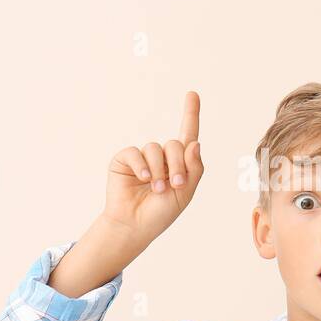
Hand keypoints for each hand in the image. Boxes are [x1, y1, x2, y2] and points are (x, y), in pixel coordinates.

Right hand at [101, 90, 204, 247]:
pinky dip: (141, 166)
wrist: (135, 226)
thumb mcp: (186, 193)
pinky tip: (142, 179)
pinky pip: (135, 153)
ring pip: (155, 148)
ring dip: (158, 170)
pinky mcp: (125, 160)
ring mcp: (142, 157)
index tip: (192, 94)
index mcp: (179, 163)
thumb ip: (194, 168)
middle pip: (175, 144)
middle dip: (178, 165)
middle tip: (175, 185)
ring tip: (157, 189)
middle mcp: (161, 157)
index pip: (187, 135)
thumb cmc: (161, 212)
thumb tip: (195, 143)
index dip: (190, 114)